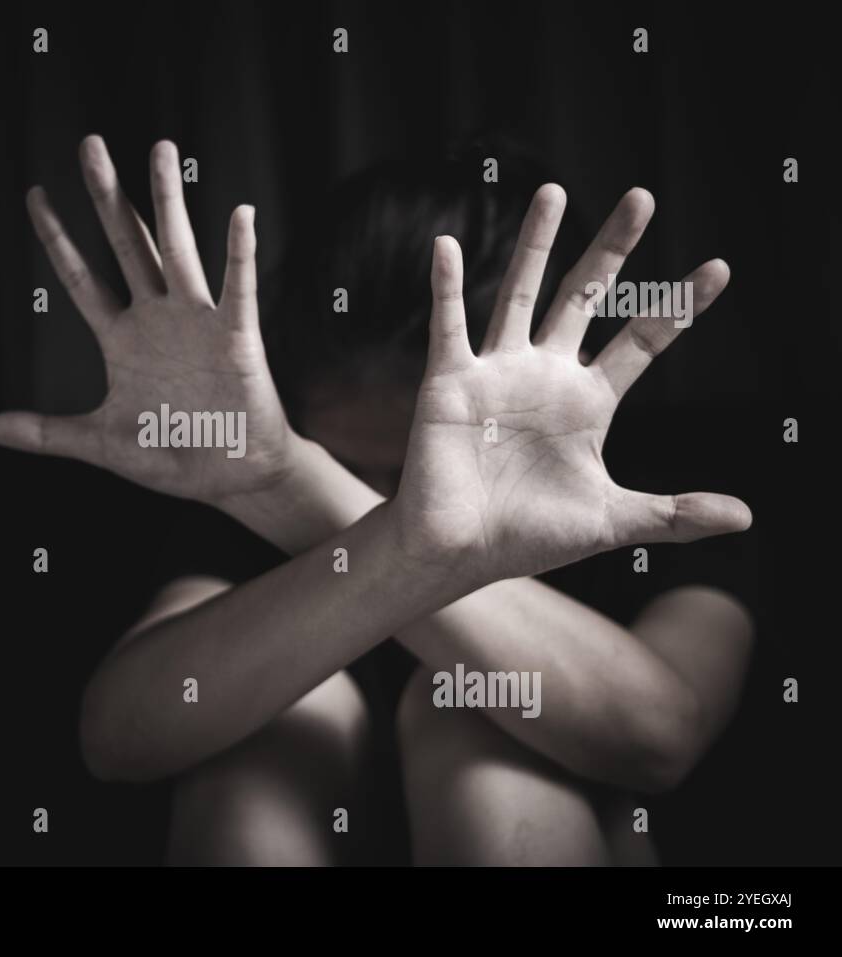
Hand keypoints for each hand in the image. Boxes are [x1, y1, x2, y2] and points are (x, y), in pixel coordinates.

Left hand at [0, 135, 299, 505]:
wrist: (230, 477)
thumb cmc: (173, 456)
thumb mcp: (101, 444)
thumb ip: (48, 433)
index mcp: (122, 339)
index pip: (81, 278)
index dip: (57, 239)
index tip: (35, 195)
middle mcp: (156, 318)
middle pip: (126, 244)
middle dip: (107, 196)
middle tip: (89, 145)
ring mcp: (196, 322)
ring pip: (177, 249)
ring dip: (168, 202)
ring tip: (160, 150)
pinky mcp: (236, 337)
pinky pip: (237, 288)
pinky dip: (239, 253)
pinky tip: (239, 213)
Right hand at [395, 185, 750, 583]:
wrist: (456, 551)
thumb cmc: (527, 537)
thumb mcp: (609, 521)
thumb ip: (673, 514)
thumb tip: (746, 517)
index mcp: (587, 404)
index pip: (641, 343)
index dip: (678, 308)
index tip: (719, 269)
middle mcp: (545, 376)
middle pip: (587, 297)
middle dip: (614, 250)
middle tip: (643, 197)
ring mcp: (498, 372)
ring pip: (522, 293)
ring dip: (538, 243)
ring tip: (554, 190)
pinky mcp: (451, 380)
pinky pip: (449, 324)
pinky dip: (446, 285)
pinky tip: (448, 245)